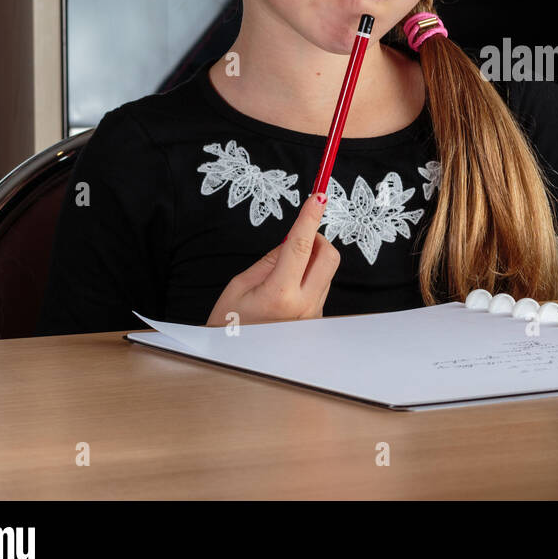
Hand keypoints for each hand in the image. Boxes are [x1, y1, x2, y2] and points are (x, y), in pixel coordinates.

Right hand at [205, 192, 340, 326]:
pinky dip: (309, 277)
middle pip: (329, 257)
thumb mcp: (239, 286)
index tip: (319, 197)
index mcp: (280, 295)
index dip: (310, 218)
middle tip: (298, 238)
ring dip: (312, 260)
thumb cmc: (229, 325)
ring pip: (327, 272)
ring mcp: (314, 316)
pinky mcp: (317, 321)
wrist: (234, 360)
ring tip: (283, 272)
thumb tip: (292, 239)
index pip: (301, 246)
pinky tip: (287, 288)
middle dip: (317, 239)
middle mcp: (304, 306)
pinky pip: (321, 288)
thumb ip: (269, 260)